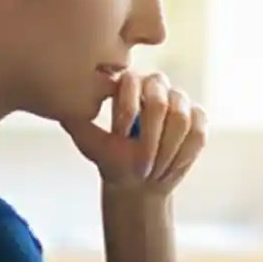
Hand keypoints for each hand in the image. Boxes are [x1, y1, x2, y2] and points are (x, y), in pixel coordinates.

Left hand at [61, 71, 207, 196]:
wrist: (138, 181)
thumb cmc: (112, 159)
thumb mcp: (90, 142)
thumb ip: (76, 121)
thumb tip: (64, 103)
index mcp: (128, 83)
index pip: (131, 80)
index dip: (127, 111)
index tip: (119, 137)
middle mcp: (155, 85)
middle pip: (160, 101)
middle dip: (150, 138)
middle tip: (141, 162)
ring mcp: (180, 100)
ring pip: (181, 118)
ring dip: (167, 149)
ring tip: (155, 166)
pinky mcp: (199, 118)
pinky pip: (198, 132)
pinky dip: (184, 153)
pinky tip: (172, 163)